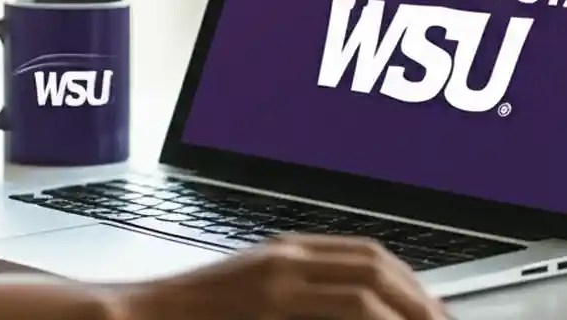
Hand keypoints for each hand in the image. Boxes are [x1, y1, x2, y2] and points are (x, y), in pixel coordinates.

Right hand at [117, 235, 444, 319]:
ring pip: (364, 293)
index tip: (434, 311)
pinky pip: (337, 315)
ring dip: (406, 314)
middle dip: (420, 299)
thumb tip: (354, 310)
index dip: (411, 283)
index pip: (367, 255)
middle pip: (375, 269)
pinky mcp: (266, 311)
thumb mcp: (251, 292)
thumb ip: (299, 295)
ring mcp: (275, 287)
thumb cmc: (188, 315)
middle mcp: (285, 263)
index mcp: (285, 253)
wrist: (132, 317)